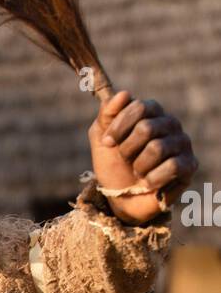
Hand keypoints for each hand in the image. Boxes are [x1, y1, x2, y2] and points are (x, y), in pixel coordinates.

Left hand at [90, 91, 196, 224]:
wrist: (120, 198)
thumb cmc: (113, 165)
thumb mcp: (102, 139)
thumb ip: (107, 115)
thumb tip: (124, 94)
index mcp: (151, 112)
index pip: (138, 107)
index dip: (119, 127)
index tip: (108, 143)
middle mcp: (170, 124)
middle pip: (146, 128)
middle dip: (127, 149)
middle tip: (126, 159)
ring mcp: (182, 143)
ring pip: (157, 149)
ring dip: (139, 166)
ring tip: (138, 172)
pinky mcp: (189, 165)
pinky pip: (172, 167)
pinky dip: (153, 179)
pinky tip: (148, 183)